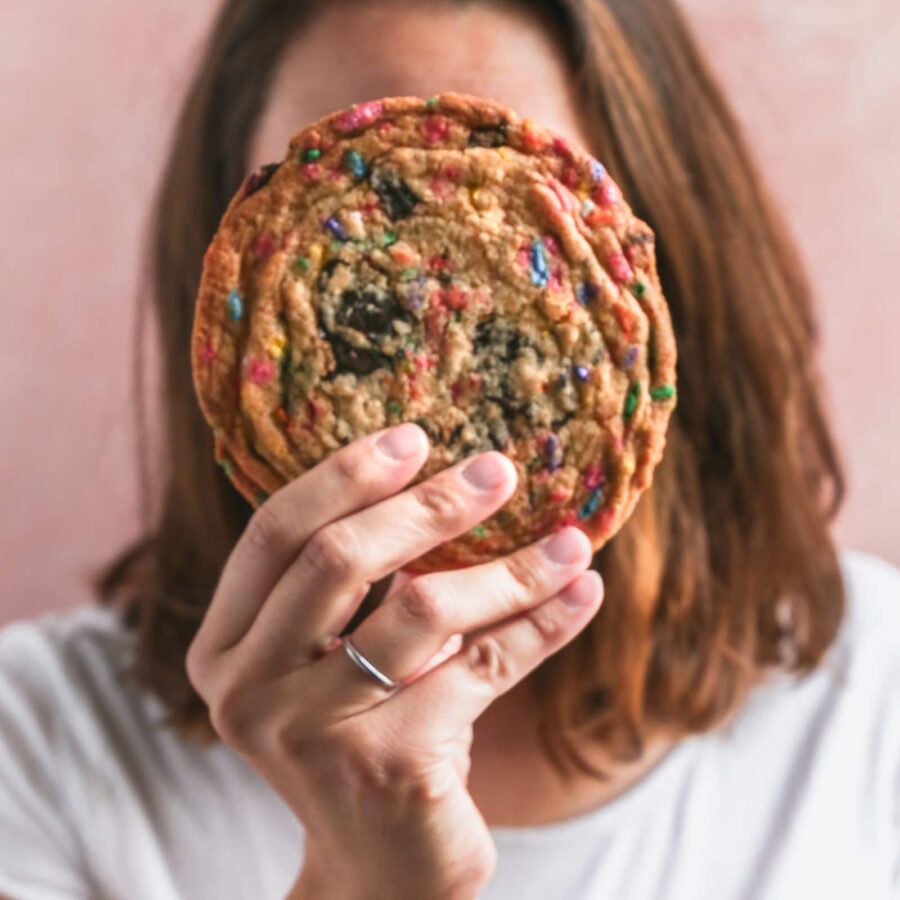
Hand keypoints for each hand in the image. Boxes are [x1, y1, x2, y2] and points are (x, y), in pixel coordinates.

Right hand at [186, 423, 603, 899]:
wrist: (381, 867)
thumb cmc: (361, 737)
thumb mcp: (330, 661)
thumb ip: (350, 586)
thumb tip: (443, 476)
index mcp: (225, 649)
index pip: (274, 534)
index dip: (343, 476)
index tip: (415, 436)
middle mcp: (250, 691)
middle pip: (340, 558)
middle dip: (429, 504)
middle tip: (498, 470)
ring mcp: (315, 733)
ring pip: (424, 610)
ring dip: (510, 567)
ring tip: (569, 540)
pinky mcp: (392, 767)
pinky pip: (486, 666)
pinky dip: (543, 622)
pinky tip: (583, 593)